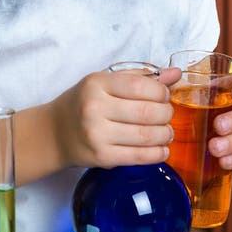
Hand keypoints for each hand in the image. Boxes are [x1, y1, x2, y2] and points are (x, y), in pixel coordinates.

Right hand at [50, 66, 181, 169]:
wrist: (55, 132)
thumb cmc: (84, 102)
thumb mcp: (105, 82)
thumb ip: (140, 77)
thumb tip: (176, 74)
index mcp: (97, 83)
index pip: (141, 85)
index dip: (161, 92)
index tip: (164, 96)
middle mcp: (95, 107)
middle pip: (147, 111)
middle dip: (166, 114)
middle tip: (167, 115)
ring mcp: (97, 134)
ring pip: (146, 135)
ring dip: (165, 135)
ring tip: (167, 133)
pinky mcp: (101, 157)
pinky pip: (138, 156)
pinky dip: (157, 154)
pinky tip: (162, 149)